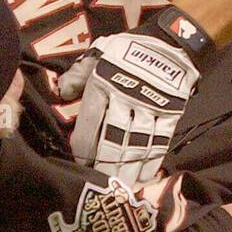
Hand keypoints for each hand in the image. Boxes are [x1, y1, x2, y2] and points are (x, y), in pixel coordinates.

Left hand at [60, 31, 199, 185]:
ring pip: (136, 145)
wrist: (170, 41)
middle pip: (112, 140)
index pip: (90, 124)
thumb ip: (77, 76)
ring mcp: (150, 106)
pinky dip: (152, 162)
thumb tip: (61, 94)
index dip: (83, 148)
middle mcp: (125, 97)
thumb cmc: (128, 49)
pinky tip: (144, 178)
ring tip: (120, 190)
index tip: (79, 166)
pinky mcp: (170, 112)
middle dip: (104, 166)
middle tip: (99, 187)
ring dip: (127, 170)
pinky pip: (160, 142)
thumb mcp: (98, 54)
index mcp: (103, 84)